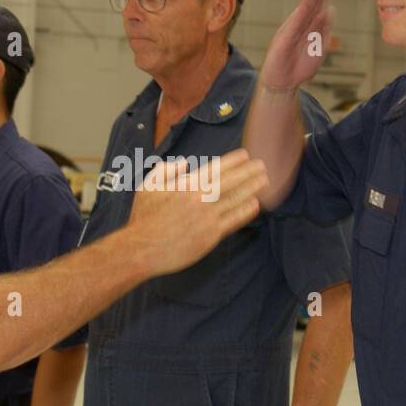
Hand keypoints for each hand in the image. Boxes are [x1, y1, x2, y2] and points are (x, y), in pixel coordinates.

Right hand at [125, 149, 266, 277]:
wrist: (141, 249)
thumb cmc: (143, 218)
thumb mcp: (147, 186)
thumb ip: (166, 171)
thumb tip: (185, 163)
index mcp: (186, 184)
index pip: (216, 168)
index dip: (233, 161)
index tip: (245, 155)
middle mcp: (200, 198)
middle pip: (231, 181)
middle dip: (249, 172)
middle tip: (262, 165)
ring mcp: (208, 217)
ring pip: (236, 199)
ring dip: (252, 188)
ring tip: (264, 181)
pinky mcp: (211, 235)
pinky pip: (234, 220)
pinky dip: (246, 211)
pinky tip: (255, 204)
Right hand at [258, 0, 333, 89]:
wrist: (283, 83)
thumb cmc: (300, 67)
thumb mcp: (318, 48)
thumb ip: (324, 30)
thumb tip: (330, 10)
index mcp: (308, 27)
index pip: (317, 5)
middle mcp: (300, 25)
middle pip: (311, 3)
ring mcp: (292, 30)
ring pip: (304, 9)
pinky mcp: (286, 38)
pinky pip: (297, 23)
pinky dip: (304, 12)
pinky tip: (312, 2)